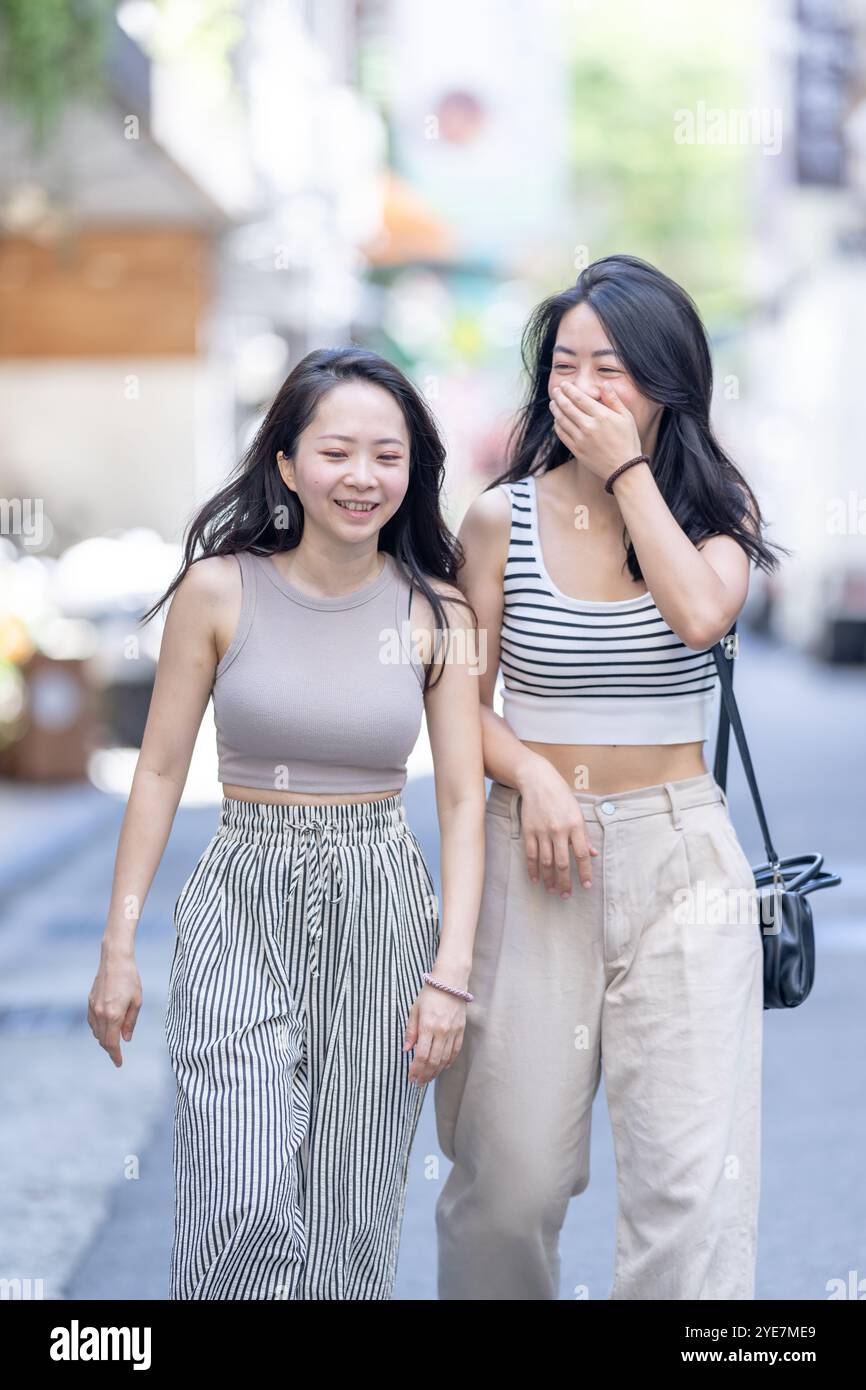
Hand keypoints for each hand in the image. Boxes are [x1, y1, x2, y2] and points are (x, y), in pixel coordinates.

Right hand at [88, 941, 141, 1066]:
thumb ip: (130, 1022)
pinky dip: (98, 1029)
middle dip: (110, 1049)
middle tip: (118, 1054)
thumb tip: (125, 1039)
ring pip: (96, 1032)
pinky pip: (92, 1022)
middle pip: (102, 1040)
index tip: (119, 1063)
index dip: (115, 1055)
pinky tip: (106, 1027)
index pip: (111, 1043)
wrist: (115, 960)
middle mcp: (100, 1014)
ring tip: (114, 1041)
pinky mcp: (89, 1002)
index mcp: (113, 1015)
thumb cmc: (130, 979)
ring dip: (104, 1039)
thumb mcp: (136, 1002)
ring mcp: (93, 1008)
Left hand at [403, 983, 466, 1084]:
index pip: (421, 1055)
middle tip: (418, 1083)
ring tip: (428, 1078)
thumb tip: (406, 1049)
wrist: (450, 981)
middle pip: (433, 1061)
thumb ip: (411, 1031)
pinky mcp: (461, 1030)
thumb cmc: (430, 993)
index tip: (411, 1078)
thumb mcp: (414, 1009)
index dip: (415, 1069)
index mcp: (427, 1026)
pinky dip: (449, 1061)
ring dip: (436, 1071)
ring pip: (445, 1059)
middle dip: (425, 1075)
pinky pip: (455, 1051)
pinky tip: (443, 1067)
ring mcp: (453, 1031)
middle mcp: (441, 1031)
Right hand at [517, 756, 598, 893]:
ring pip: (546, 862)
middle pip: (563, 862)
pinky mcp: (529, 831)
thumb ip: (585, 836)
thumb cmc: (561, 796)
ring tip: (552, 890)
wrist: (538, 781)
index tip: (587, 885)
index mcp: (575, 824)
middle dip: (566, 882)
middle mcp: (559, 829)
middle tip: (567, 895)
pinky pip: (531, 855)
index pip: (582, 854)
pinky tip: (535, 879)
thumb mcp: (578, 812)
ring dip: (549, 879)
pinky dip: (533, 869)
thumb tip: (593, 854)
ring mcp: (542, 831)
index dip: (585, 872)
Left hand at [549, 380, 642, 486]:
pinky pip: (562, 435)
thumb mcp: (626, 417)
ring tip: (553, 403)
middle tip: (555, 391)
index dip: (569, 390)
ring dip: (555, 410)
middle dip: (559, 397)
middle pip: (567, 407)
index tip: (564, 384)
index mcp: (602, 416)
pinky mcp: (576, 450)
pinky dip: (558, 425)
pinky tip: (557, 420)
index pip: (579, 398)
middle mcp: (589, 426)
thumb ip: (613, 400)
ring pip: (562, 420)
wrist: (624, 468)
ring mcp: (581, 439)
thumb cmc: (628, 441)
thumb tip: (604, 384)